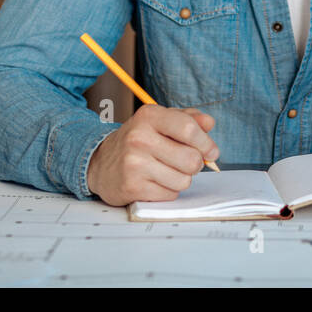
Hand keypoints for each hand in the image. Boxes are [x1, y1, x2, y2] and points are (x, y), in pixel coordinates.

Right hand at [86, 104, 218, 205]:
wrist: (100, 163)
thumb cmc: (138, 141)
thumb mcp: (160, 121)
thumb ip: (188, 119)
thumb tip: (209, 122)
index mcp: (149, 116)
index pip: (189, 129)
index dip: (206, 143)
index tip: (211, 152)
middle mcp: (139, 137)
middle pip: (191, 159)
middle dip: (194, 164)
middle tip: (183, 161)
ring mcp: (134, 163)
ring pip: (183, 180)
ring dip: (181, 178)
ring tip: (165, 171)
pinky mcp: (132, 187)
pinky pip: (170, 194)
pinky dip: (168, 191)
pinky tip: (154, 181)